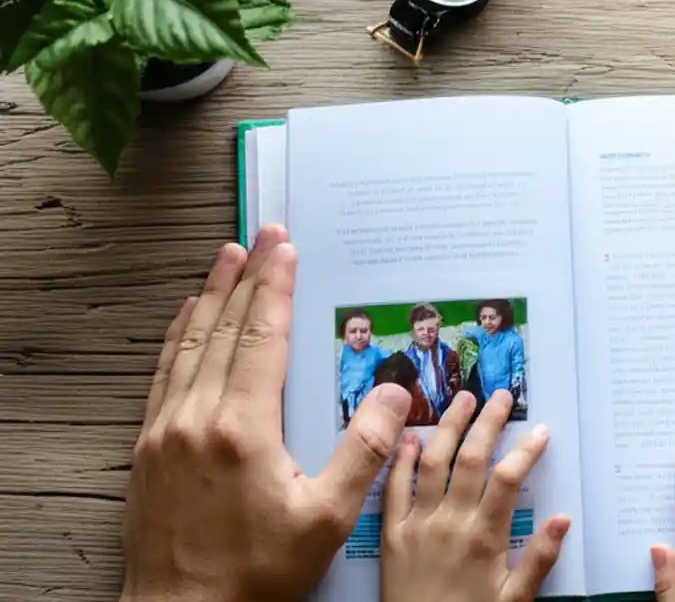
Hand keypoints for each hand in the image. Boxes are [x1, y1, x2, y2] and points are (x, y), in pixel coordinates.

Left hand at [122, 226, 412, 601]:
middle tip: (262, 236)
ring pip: (188, 344)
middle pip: (223, 328)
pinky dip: (177, 337)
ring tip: (224, 259)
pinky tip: (185, 321)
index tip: (285, 250)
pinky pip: (163, 374)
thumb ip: (364, 450)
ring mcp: (165, 431)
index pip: (262, 338)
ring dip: (209, 297)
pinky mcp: (148, 449)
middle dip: (245, 277)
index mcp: (242, 428)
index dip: (275, 288)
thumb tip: (395, 394)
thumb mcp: (328, 517)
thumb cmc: (256, 572)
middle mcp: (197, 418)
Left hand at [381, 389, 569, 601]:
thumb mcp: (514, 600)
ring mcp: (417, 524)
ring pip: (433, 462)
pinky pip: (394, 488)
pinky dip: (401, 459)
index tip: (541, 429)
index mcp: (484, 536)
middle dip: (489, 422)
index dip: (527, 449)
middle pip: (471, 458)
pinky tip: (411, 437)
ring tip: (462, 399)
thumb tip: (563, 519)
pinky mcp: (391, 534)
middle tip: (501, 395)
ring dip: (448, 426)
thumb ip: (539, 560)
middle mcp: (450, 521)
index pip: (509, 478)